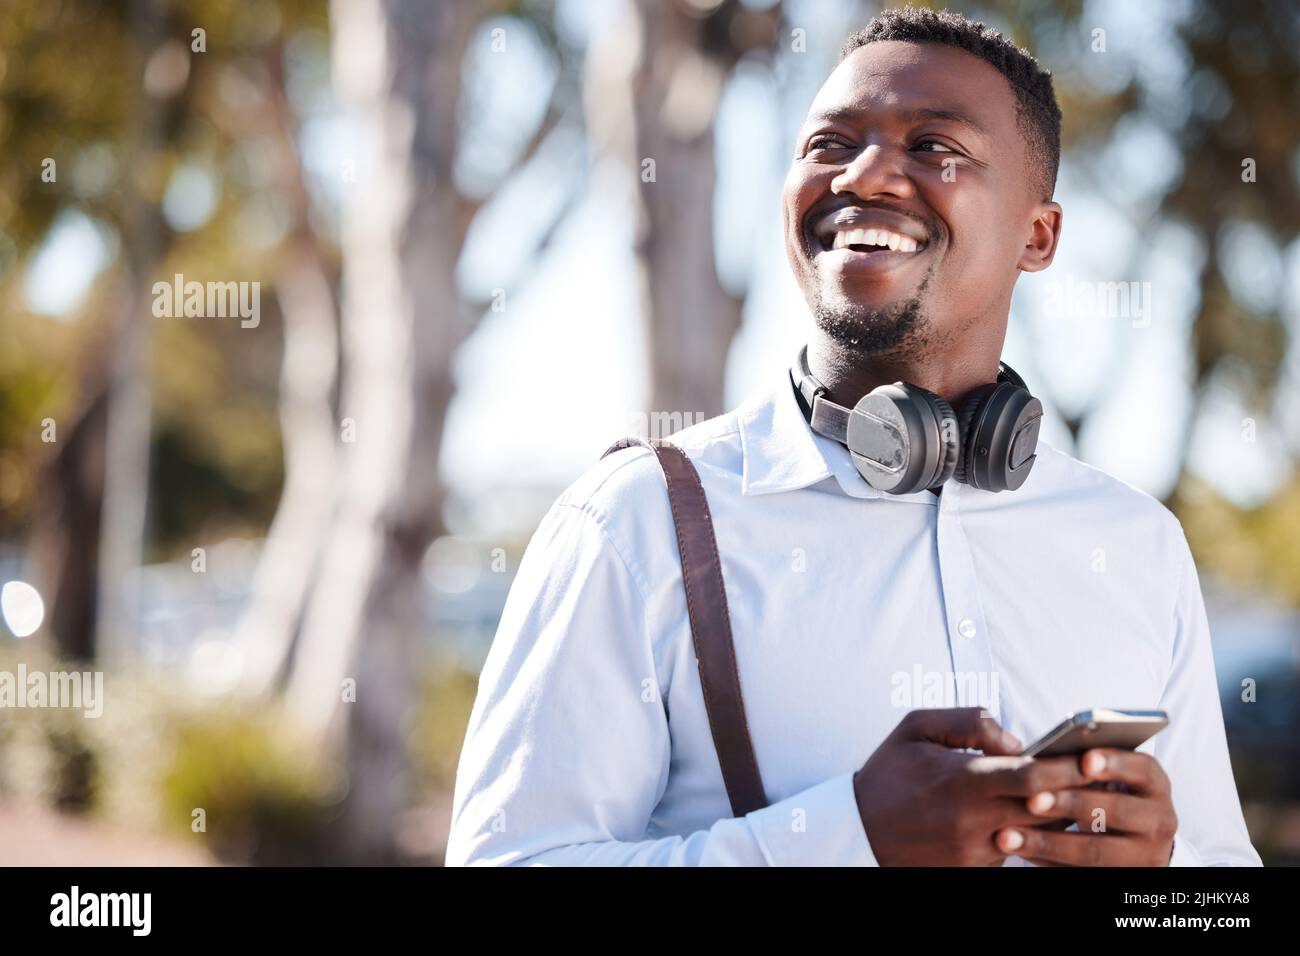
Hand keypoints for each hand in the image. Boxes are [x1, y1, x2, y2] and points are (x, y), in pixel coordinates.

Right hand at [853, 707, 1087, 865]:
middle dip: (1076, 792)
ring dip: (1056, 815)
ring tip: (1072, 794)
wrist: (859, 830)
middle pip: (1048, 810)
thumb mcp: (916, 727)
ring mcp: (976, 850)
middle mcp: (975, 820)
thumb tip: (1015, 739)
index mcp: (963, 780)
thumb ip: (968, 721)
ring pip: (1038, 834)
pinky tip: (1033, 817)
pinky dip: (1030, 833)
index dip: (1069, 767)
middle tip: (1098, 776)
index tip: (1092, 755)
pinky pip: (1016, 851)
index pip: (1034, 777)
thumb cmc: (889, 773)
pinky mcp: (974, 869)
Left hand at [993, 748, 1177, 865]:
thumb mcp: (1111, 775)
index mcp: (1155, 785)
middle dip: (1071, 804)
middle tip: (1032, 800)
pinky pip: (1082, 871)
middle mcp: (1158, 820)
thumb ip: (1088, 762)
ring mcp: (1145, 855)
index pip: (1142, 769)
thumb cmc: (1109, 792)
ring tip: (1008, 836)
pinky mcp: (1124, 877)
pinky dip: (1048, 861)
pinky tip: (1021, 852)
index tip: (1084, 760)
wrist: (1135, 839)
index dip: (1114, 763)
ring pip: (1095, 851)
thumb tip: (1046, 756)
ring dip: (1049, 843)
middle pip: (1116, 811)